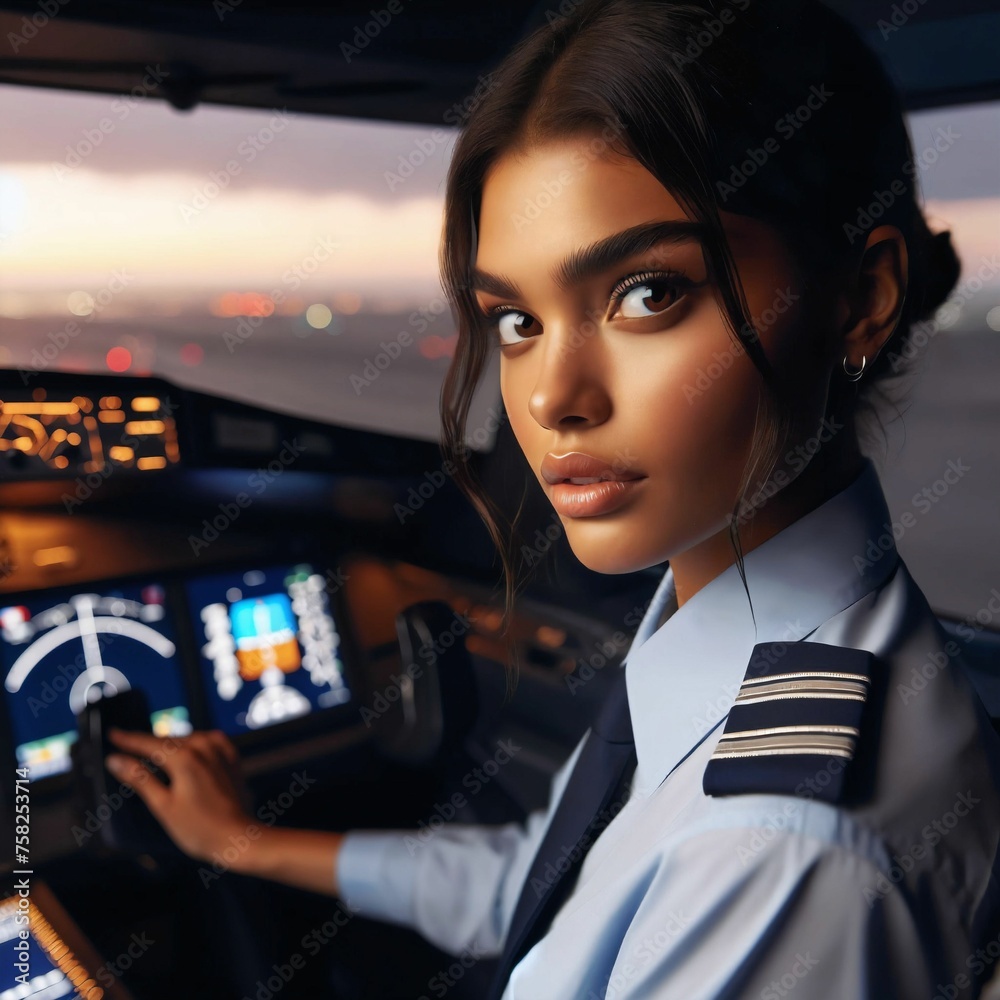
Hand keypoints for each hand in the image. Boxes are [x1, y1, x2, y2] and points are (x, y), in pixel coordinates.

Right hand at [105, 727, 254, 862]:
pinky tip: (186, 751)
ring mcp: (219, 750)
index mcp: (184, 757)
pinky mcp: (230, 757)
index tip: (112, 733)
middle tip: (127, 745)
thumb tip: (115, 760)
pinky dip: (192, 744)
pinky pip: (206, 742)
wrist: (239, 837)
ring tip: (153, 751)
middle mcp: (203, 746)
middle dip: (147, 743)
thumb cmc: (199, 828)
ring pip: (186, 739)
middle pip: (167, 740)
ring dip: (169, 744)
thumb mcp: (163, 806)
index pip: (148, 743)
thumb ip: (139, 779)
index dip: (128, 739)